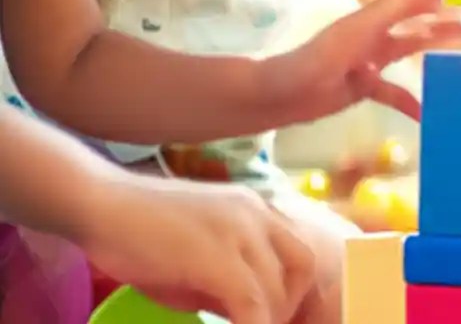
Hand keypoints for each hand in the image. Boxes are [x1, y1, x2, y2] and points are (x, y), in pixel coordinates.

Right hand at [75, 173, 314, 323]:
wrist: (100, 205)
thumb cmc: (138, 233)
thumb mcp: (196, 256)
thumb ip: (226, 281)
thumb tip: (246, 314)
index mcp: (255, 209)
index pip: (299, 251)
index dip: (293, 290)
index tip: (275, 315)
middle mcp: (257, 214)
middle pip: (303, 266)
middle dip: (289, 305)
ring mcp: (240, 233)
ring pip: (279, 290)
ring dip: (267, 319)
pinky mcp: (218, 258)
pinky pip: (252, 304)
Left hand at [265, 0, 460, 124]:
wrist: (283, 94)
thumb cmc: (321, 57)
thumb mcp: (361, 28)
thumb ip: (397, 7)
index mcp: (373, 16)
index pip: (412, 0)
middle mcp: (374, 36)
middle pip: (416, 27)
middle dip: (443, 26)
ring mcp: (370, 62)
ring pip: (409, 55)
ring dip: (433, 55)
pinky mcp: (363, 88)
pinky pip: (393, 93)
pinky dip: (410, 102)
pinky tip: (426, 114)